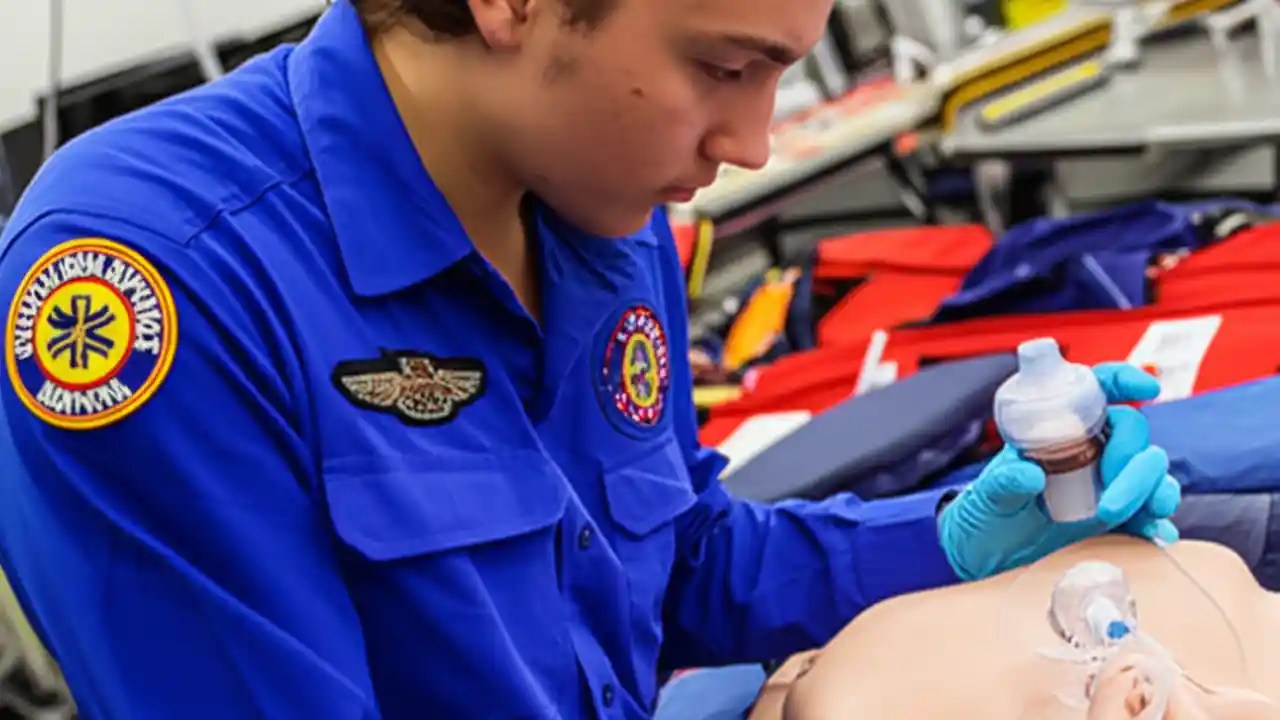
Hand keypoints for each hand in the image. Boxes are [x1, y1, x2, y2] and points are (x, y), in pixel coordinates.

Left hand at [938, 363, 1182, 580]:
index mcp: (1058, 425)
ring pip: (1150, 465)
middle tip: (1105, 496)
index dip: (1124, 380)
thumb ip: (1004, 481)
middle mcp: (1088, 445)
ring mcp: (1107, 477)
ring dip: (1151, 487)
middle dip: (1129, 457)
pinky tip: (1157, 532)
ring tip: (1133, 512)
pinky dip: (1157, 517)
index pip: (1097, 386)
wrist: (990, 551)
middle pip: (1133, 429)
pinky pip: (1151, 506)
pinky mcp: (1118, 510)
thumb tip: (1029, 474)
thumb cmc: (986, 510)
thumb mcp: (988, 494)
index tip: (1147, 390)